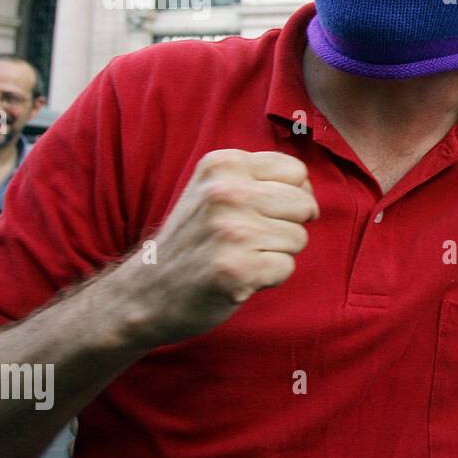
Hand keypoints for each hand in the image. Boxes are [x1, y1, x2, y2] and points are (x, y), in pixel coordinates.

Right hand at [115, 149, 318, 349]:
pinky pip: (287, 268)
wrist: (146, 292)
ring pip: (299, 238)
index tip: (263, 212)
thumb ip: (260, 179)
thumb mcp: (215, 189)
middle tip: (249, 240)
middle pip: (303, 204)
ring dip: (277, 254)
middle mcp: (226, 192)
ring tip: (241, 256)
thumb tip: (311, 192)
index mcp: (223, 165)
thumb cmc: (195, 240)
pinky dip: (270, 278)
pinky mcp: (237, 268)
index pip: (297, 172)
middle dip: (287, 226)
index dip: (291, 196)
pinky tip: (240, 277)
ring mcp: (230, 230)